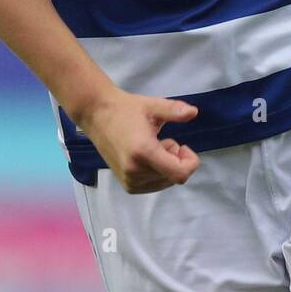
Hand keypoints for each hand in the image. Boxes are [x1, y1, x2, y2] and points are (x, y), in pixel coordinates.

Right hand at [78, 91, 200, 193]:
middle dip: (177, 160)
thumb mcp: (153, 106)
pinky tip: (147, 157)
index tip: (183, 145)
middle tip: (163, 141)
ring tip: (153, 147)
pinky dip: (158, 173)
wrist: (97, 115)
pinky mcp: (126, 185)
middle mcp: (136, 172)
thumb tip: (193, 112)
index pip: (180, 174)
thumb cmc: (126, 109)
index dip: (190, 162)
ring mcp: (129, 181)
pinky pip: (154, 185)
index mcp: (143, 152)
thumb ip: (174, 110)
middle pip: (174, 178)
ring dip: (167, 166)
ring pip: (165, 182)